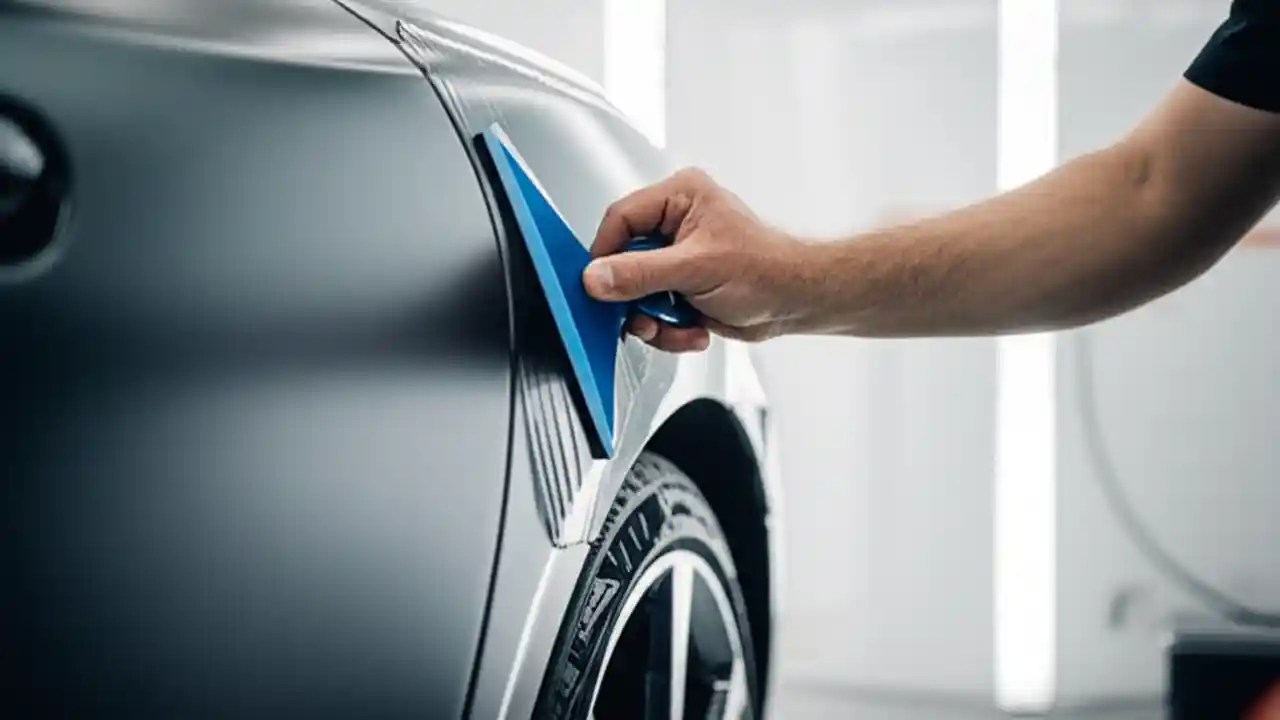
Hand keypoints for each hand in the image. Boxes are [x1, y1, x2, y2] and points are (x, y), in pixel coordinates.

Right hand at [583, 168, 808, 351]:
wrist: (796, 302)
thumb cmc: (767, 270)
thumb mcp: (696, 269)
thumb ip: (641, 274)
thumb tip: (598, 277)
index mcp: (680, 196)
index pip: (621, 219)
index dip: (605, 255)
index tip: (599, 286)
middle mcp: (675, 222)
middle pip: (624, 260)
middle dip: (637, 298)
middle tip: (646, 316)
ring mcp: (677, 256)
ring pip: (636, 292)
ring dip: (654, 319)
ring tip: (678, 324)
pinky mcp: (680, 285)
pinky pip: (653, 309)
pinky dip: (669, 328)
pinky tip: (694, 328)